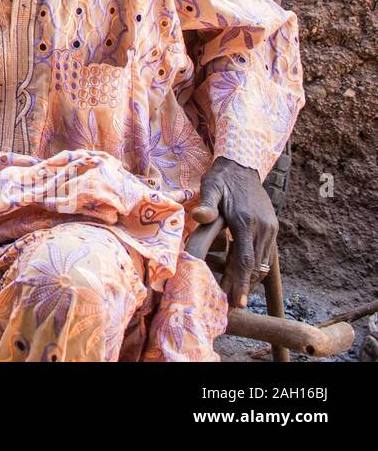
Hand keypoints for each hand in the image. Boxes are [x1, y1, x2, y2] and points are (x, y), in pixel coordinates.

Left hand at [193, 157, 277, 307]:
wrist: (242, 167)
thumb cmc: (221, 179)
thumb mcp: (210, 187)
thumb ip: (207, 204)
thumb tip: (199, 216)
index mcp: (245, 220)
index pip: (244, 259)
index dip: (240, 281)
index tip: (236, 300)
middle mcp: (262, 227)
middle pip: (255, 265)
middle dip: (245, 286)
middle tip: (233, 304)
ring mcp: (270, 228)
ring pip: (263, 262)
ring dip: (251, 278)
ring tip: (238, 294)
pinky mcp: (272, 227)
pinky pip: (266, 253)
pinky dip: (256, 267)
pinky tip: (245, 275)